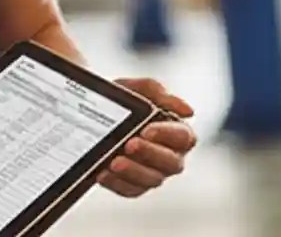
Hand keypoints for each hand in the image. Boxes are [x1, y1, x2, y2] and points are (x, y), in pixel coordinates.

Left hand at [97, 78, 197, 198]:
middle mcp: (170, 156)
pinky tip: (102, 174)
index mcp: (177, 132)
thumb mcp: (136, 89)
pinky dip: (116, 183)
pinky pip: (129, 190)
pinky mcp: (134, 185)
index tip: (146, 129)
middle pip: (171, 163)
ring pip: (152, 180)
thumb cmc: (124, 100)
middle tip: (129, 144)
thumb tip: (187, 111)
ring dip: (133, 171)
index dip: (167, 135)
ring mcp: (153, 173)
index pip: (184, 137)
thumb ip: (157, 92)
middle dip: (150, 154)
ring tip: (114, 162)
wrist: (93, 111)